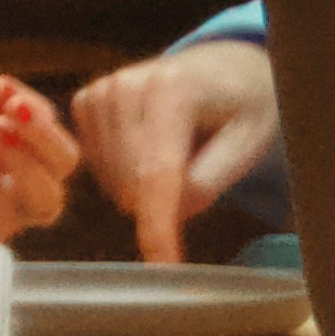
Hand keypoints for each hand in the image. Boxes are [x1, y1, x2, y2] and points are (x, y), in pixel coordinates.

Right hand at [65, 40, 284, 265]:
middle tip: (201, 170)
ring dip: (147, 189)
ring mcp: (100, 91)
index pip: (157, 173)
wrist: (222, 68)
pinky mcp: (85, 102)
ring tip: (180, 151)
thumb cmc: (243, 106)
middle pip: (131, 186)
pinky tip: (150, 148)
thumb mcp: (249, 142)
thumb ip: (211, 179)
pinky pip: (97, 170)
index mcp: (172, 88)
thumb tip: (170, 212)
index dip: (158, 227)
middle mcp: (125, 84)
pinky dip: (125, 175)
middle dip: (167, 202)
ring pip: (112, 184)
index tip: (163, 266)